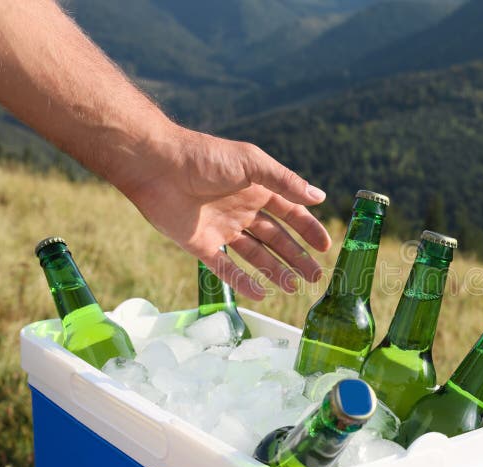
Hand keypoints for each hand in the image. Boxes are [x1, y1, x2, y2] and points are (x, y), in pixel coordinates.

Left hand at [117, 125, 331, 299]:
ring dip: (275, 271)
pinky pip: (225, 268)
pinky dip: (242, 282)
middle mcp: (242, 210)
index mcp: (256, 190)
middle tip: (314, 277)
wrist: (157, 166)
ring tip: (292, 287)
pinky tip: (260, 294)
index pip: (290, 214)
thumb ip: (285, 182)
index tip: (325, 248)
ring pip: (255, 256)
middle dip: (296, 257)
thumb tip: (320, 197)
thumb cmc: (206, 157)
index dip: (307, 230)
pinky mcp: (200, 245)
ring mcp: (222, 229)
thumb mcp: (252, 164)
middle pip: (276, 239)